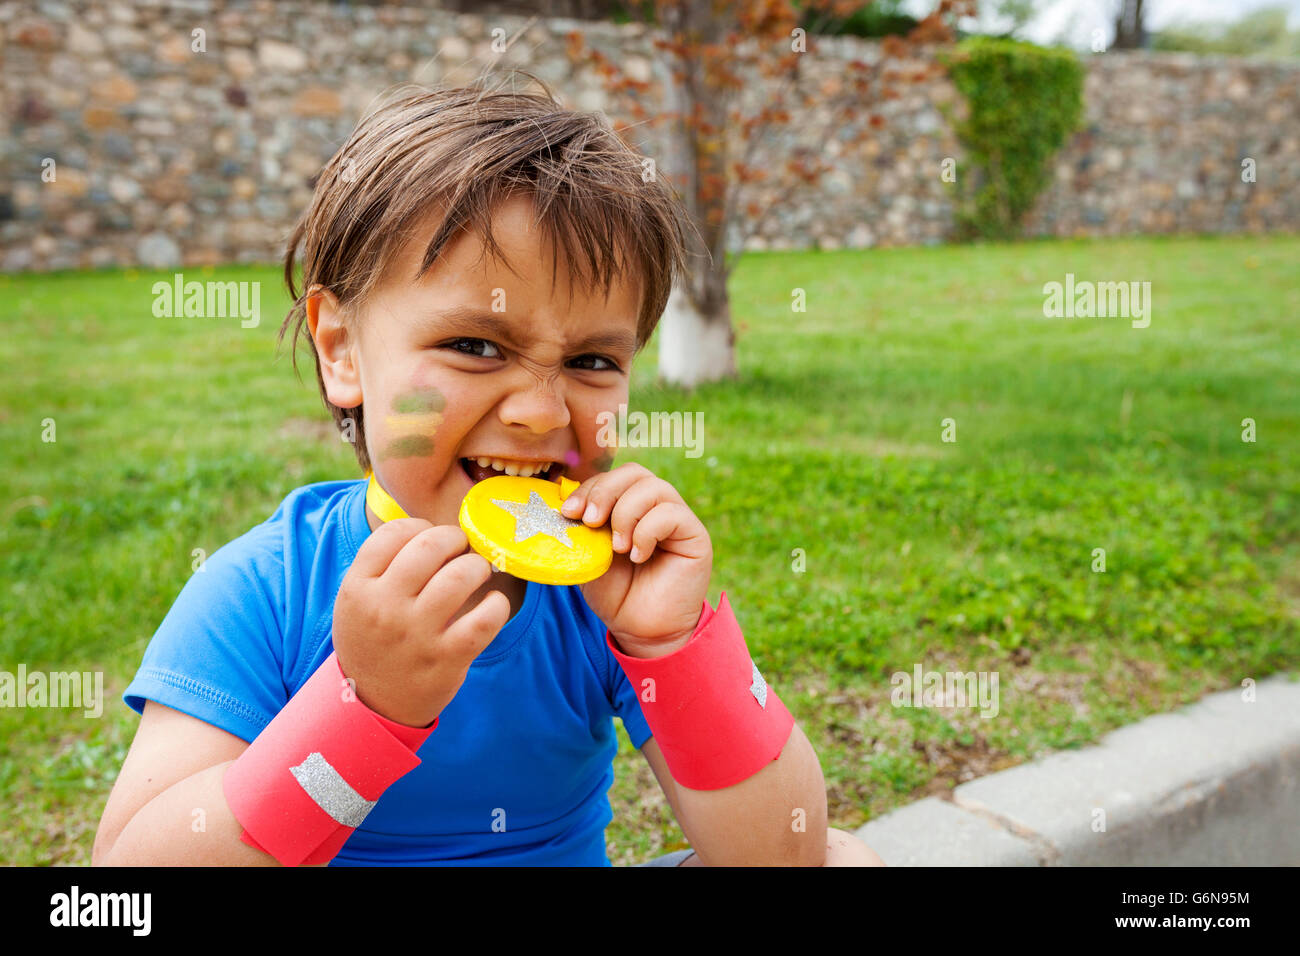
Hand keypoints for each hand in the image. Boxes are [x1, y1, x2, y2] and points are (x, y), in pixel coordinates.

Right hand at [332, 519, 511, 726]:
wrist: (374, 704)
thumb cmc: (374, 639)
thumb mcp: (356, 600)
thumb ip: (382, 564)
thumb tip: (432, 526)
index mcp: (357, 589)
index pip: (394, 532)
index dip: (420, 526)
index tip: (430, 538)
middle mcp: (384, 609)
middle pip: (430, 546)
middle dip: (454, 539)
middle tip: (461, 549)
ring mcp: (417, 634)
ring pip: (461, 575)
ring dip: (477, 566)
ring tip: (477, 572)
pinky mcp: (448, 658)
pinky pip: (487, 618)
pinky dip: (498, 605)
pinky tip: (494, 605)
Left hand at [561, 463, 712, 657]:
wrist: (641, 631)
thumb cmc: (616, 594)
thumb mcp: (589, 556)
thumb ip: (582, 528)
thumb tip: (562, 505)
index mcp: (630, 506)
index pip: (613, 477)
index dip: (590, 487)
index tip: (569, 512)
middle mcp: (656, 507)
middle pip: (634, 472)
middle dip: (605, 492)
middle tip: (590, 522)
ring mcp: (677, 519)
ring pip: (653, 487)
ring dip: (626, 514)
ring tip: (616, 548)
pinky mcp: (695, 535)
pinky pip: (671, 514)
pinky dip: (647, 532)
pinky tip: (638, 556)